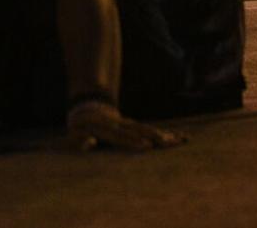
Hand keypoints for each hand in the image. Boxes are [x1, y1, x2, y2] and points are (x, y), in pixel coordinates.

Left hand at [63, 100, 185, 152]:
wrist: (89, 108)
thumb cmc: (79, 128)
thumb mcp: (74, 134)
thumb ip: (80, 139)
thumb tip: (91, 142)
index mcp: (107, 129)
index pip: (121, 136)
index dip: (134, 141)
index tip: (146, 147)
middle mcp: (122, 125)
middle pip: (141, 131)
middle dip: (156, 138)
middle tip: (170, 142)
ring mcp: (130, 125)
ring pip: (150, 130)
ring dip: (166, 135)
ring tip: (181, 140)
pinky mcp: (136, 128)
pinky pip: (152, 131)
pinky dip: (167, 135)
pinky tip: (181, 138)